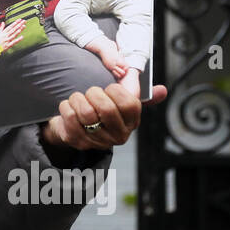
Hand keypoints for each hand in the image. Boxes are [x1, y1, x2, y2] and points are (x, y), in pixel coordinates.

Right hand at [0, 19, 27, 51]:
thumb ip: (1, 27)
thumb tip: (3, 22)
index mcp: (4, 32)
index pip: (10, 26)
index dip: (15, 23)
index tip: (19, 20)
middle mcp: (6, 35)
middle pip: (13, 29)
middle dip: (19, 25)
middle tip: (23, 21)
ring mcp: (7, 40)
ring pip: (14, 34)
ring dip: (18, 30)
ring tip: (23, 27)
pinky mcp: (8, 45)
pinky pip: (14, 42)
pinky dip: (18, 40)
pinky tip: (22, 37)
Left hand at [41, 82, 167, 151]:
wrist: (75, 125)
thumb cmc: (103, 109)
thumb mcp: (122, 100)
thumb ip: (141, 93)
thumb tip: (163, 90)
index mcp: (132, 123)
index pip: (129, 104)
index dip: (115, 90)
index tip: (109, 88)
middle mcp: (118, 136)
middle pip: (106, 109)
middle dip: (94, 93)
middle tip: (91, 92)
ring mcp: (97, 141)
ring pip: (86, 112)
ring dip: (78, 98)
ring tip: (78, 98)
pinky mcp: (78, 142)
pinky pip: (70, 116)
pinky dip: (66, 106)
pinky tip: (69, 107)